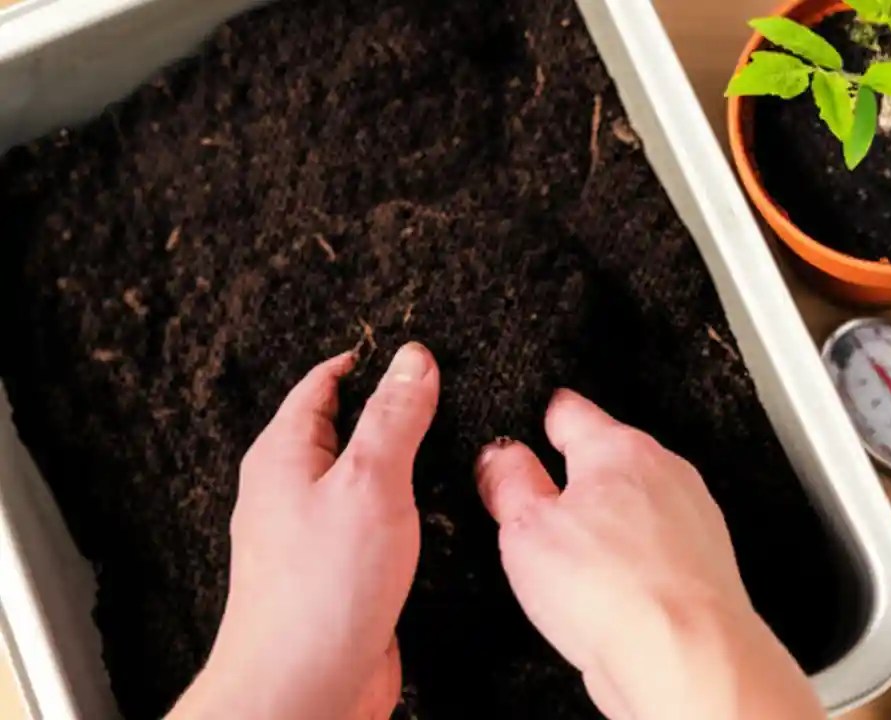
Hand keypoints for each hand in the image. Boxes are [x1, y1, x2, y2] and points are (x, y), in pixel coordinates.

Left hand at [170, 343, 439, 719]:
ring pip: (359, 479)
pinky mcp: (340, 575)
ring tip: (451, 444)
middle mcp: (291, 491)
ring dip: (401, 462)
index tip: (410, 348)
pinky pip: (372, 525)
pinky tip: (437, 514)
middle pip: (341, 429)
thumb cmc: (322, 590)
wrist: (301, 687)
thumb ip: (393, 418)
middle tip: (443, 392)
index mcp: (284, 456)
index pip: (322, 385)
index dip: (365, 361)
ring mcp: (314, 536)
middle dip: (388, 409)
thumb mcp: (369, 481)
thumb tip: (412, 358)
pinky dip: (403, 510)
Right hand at [475, 390, 824, 719]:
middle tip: (532, 510)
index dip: (538, 417)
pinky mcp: (702, 565)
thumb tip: (499, 455)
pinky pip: (652, 550)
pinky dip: (629, 562)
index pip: (570, 410)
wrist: (687, 656)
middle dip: (571, 479)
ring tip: (568, 563)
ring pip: (632, 507)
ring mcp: (691, 518)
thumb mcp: (527, 529)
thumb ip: (509, 483)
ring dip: (603, 525)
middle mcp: (665, 472)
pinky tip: (606, 592)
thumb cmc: (613, 590)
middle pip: (605, 460)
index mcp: (619, 447)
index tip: (524, 427)